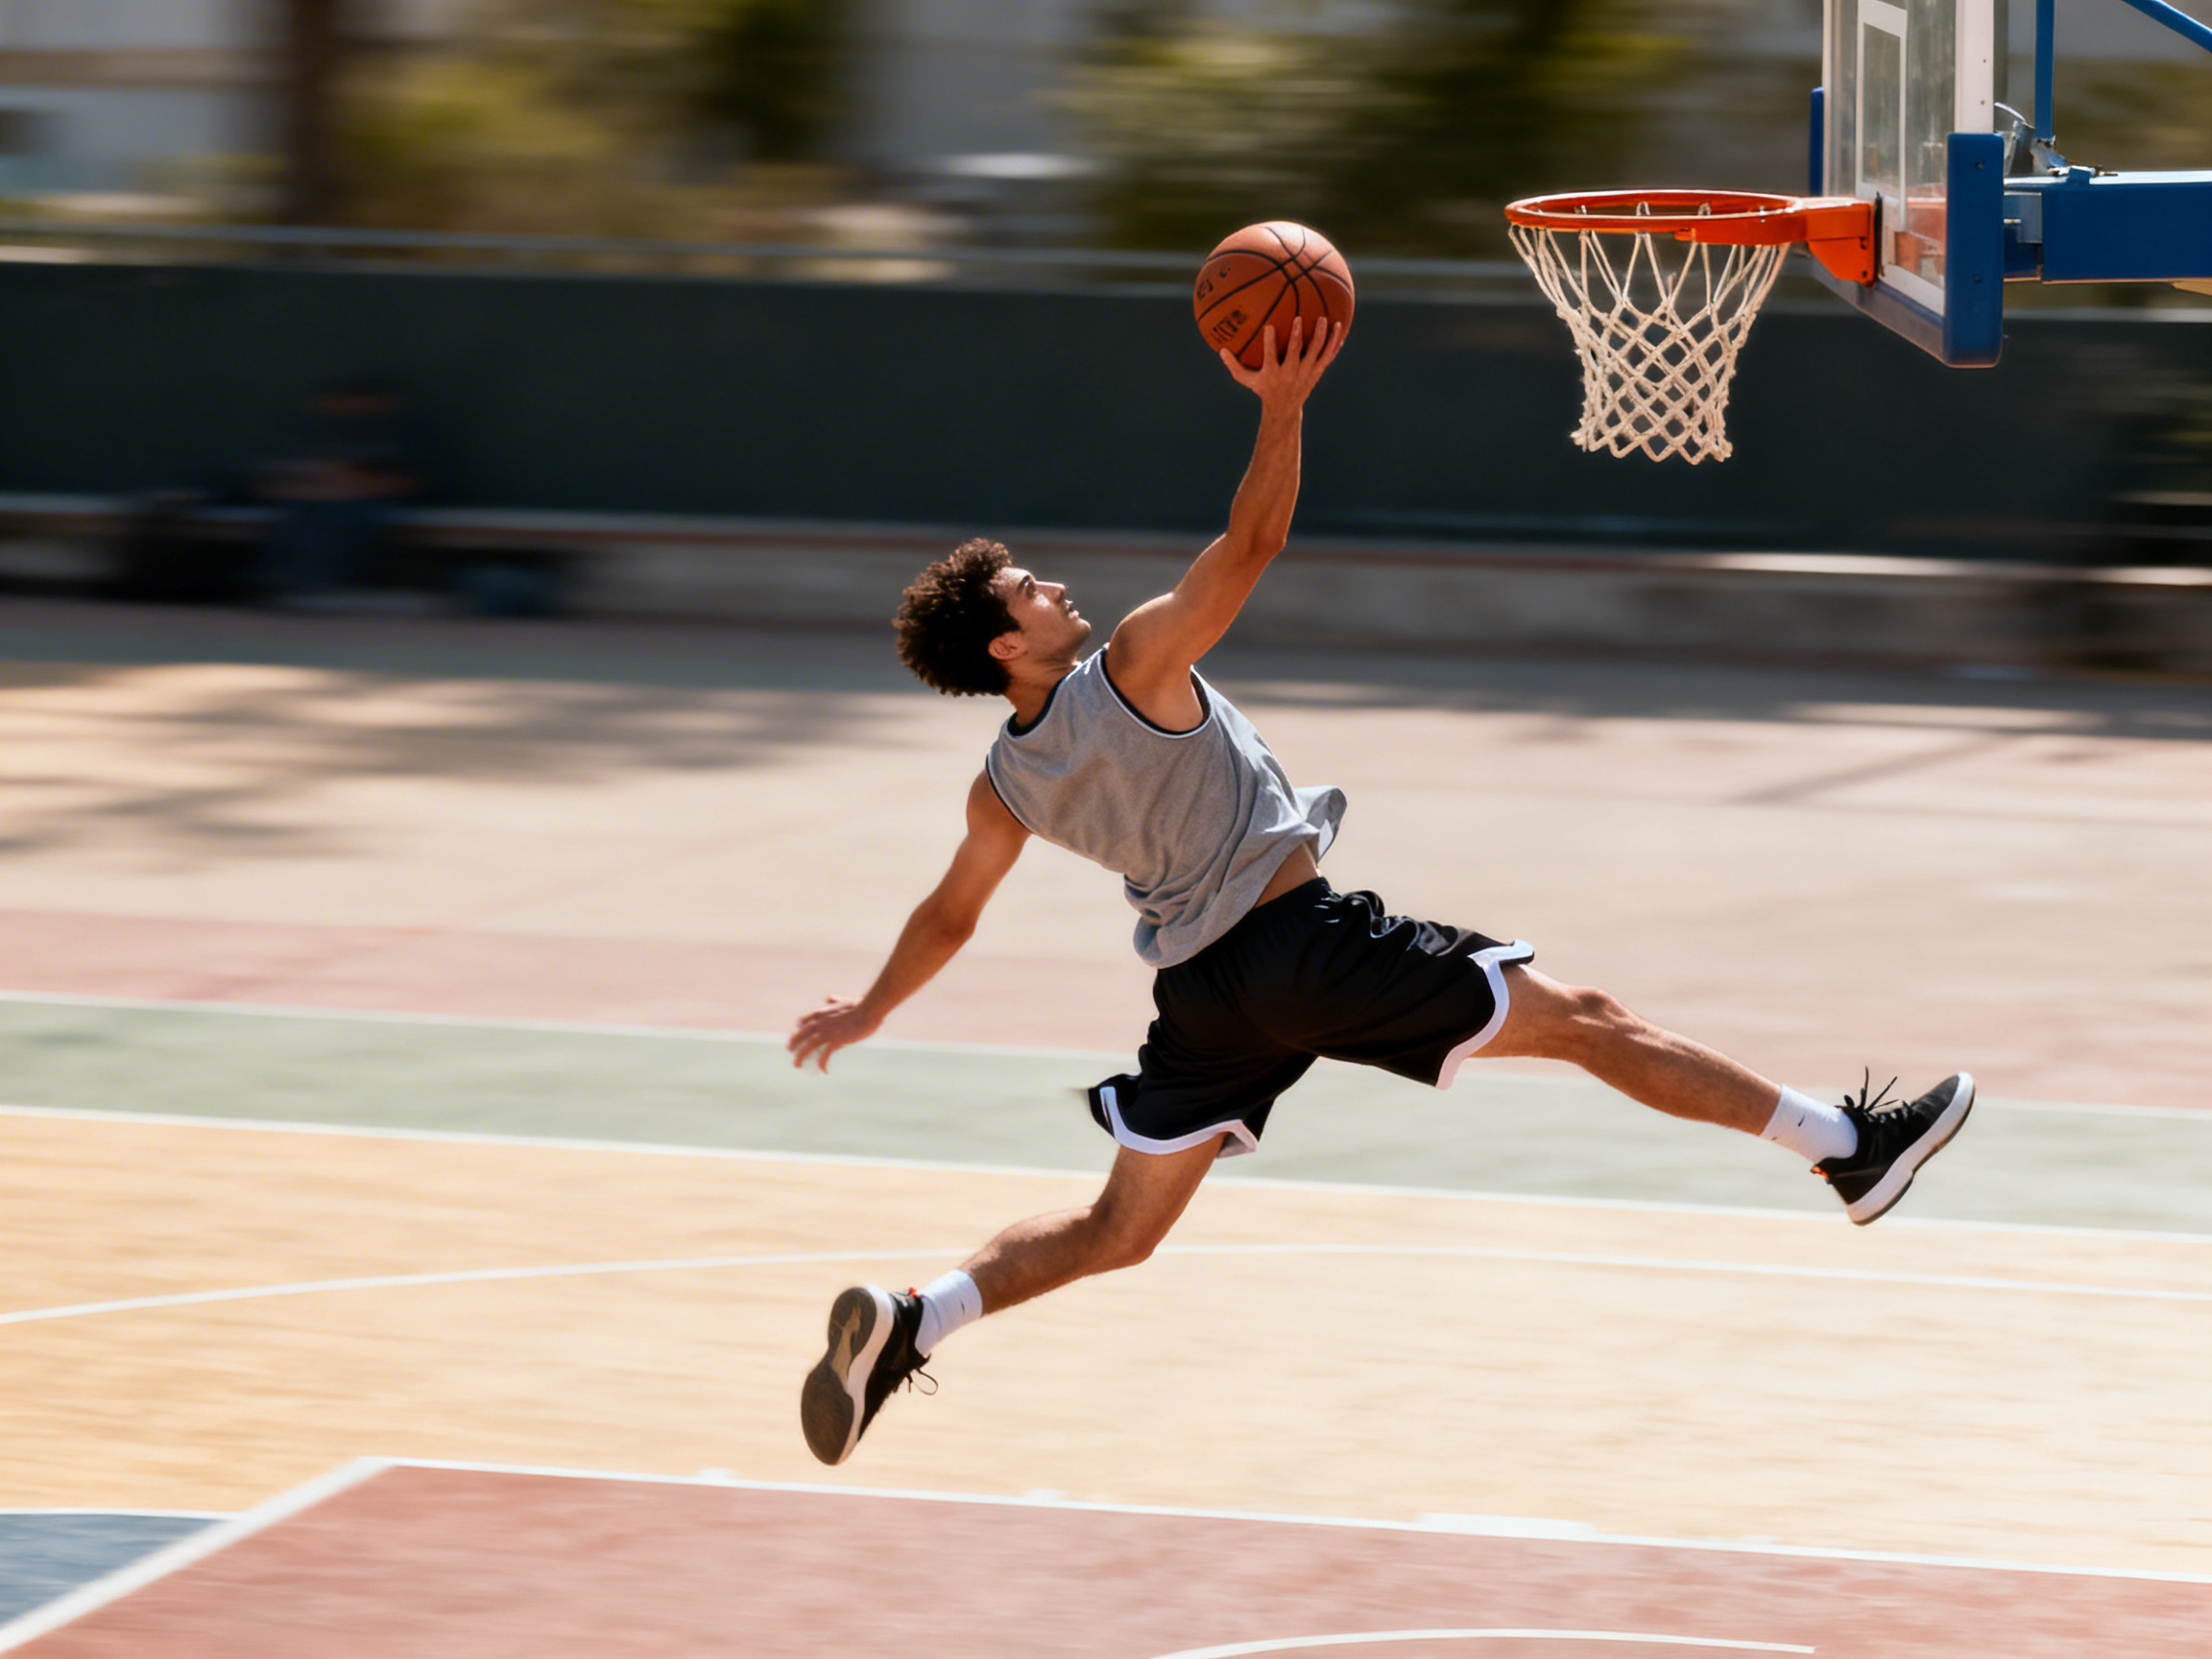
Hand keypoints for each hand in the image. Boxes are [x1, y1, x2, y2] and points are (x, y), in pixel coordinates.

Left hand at [788, 997, 881, 1071]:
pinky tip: (824, 1070)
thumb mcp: (843, 1001)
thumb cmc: (860, 1005)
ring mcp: (826, 1032)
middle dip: (793, 1044)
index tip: (797, 1036)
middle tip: (790, 1051)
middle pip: (799, 1035)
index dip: (797, 1030)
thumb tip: (829, 998)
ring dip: (800, 1057)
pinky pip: (824, 1055)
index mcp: (820, 1013)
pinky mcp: (835, 1041)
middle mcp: (819, 1023)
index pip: (801, 1022)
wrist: (869, 1010)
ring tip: (797, 1065)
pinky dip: (822, 1064)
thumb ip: (834, 1001)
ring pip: (807, 1047)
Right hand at [1220, 316, 1343, 408]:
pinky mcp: (1317, 372)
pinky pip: (1328, 355)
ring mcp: (1306, 373)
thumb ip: (1234, 366)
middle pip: (1296, 352)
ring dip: (1320, 335)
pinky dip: (1334, 343)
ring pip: (1316, 352)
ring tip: (1324, 318)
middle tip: (1299, 317)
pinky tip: (1340, 328)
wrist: (1284, 409)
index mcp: (1273, 373)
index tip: (1270, 326)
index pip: (1270, 356)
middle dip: (1298, 335)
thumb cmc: (1263, 389)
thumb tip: (1220, 350)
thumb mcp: (1247, 380)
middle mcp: (1291, 373)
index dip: (1270, 342)